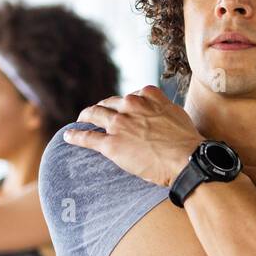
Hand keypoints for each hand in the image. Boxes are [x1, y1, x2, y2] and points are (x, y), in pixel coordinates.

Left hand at [63, 86, 204, 185]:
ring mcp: (119, 124)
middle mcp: (130, 105)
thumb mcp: (178, 114)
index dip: (125, 103)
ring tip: (80, 120)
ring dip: (85, 116)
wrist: (187, 160)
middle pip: (109, 103)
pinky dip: (75, 136)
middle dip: (102, 107)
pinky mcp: (111, 144)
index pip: (130, 95)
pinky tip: (67, 136)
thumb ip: (163, 108)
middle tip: (97, 114)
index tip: (124, 109)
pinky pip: (87, 137)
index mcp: (147, 95)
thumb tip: (160, 113)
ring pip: (94, 115)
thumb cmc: (188, 141)